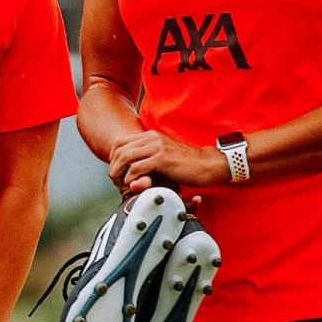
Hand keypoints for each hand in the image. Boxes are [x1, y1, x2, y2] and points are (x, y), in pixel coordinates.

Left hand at [107, 129, 221, 192]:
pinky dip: (131, 178)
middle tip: (115, 181)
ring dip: (119, 172)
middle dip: (113, 166)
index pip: (119, 142)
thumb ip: (147, 158)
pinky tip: (134, 185)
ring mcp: (156, 147)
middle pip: (118, 149)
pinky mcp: (162, 159)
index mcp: (150, 135)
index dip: (112, 157)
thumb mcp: (163, 156)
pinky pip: (137, 168)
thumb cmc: (187, 164)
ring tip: (122, 184)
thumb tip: (131, 168)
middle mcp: (151, 138)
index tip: (115, 171)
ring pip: (125, 157)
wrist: (209, 164)